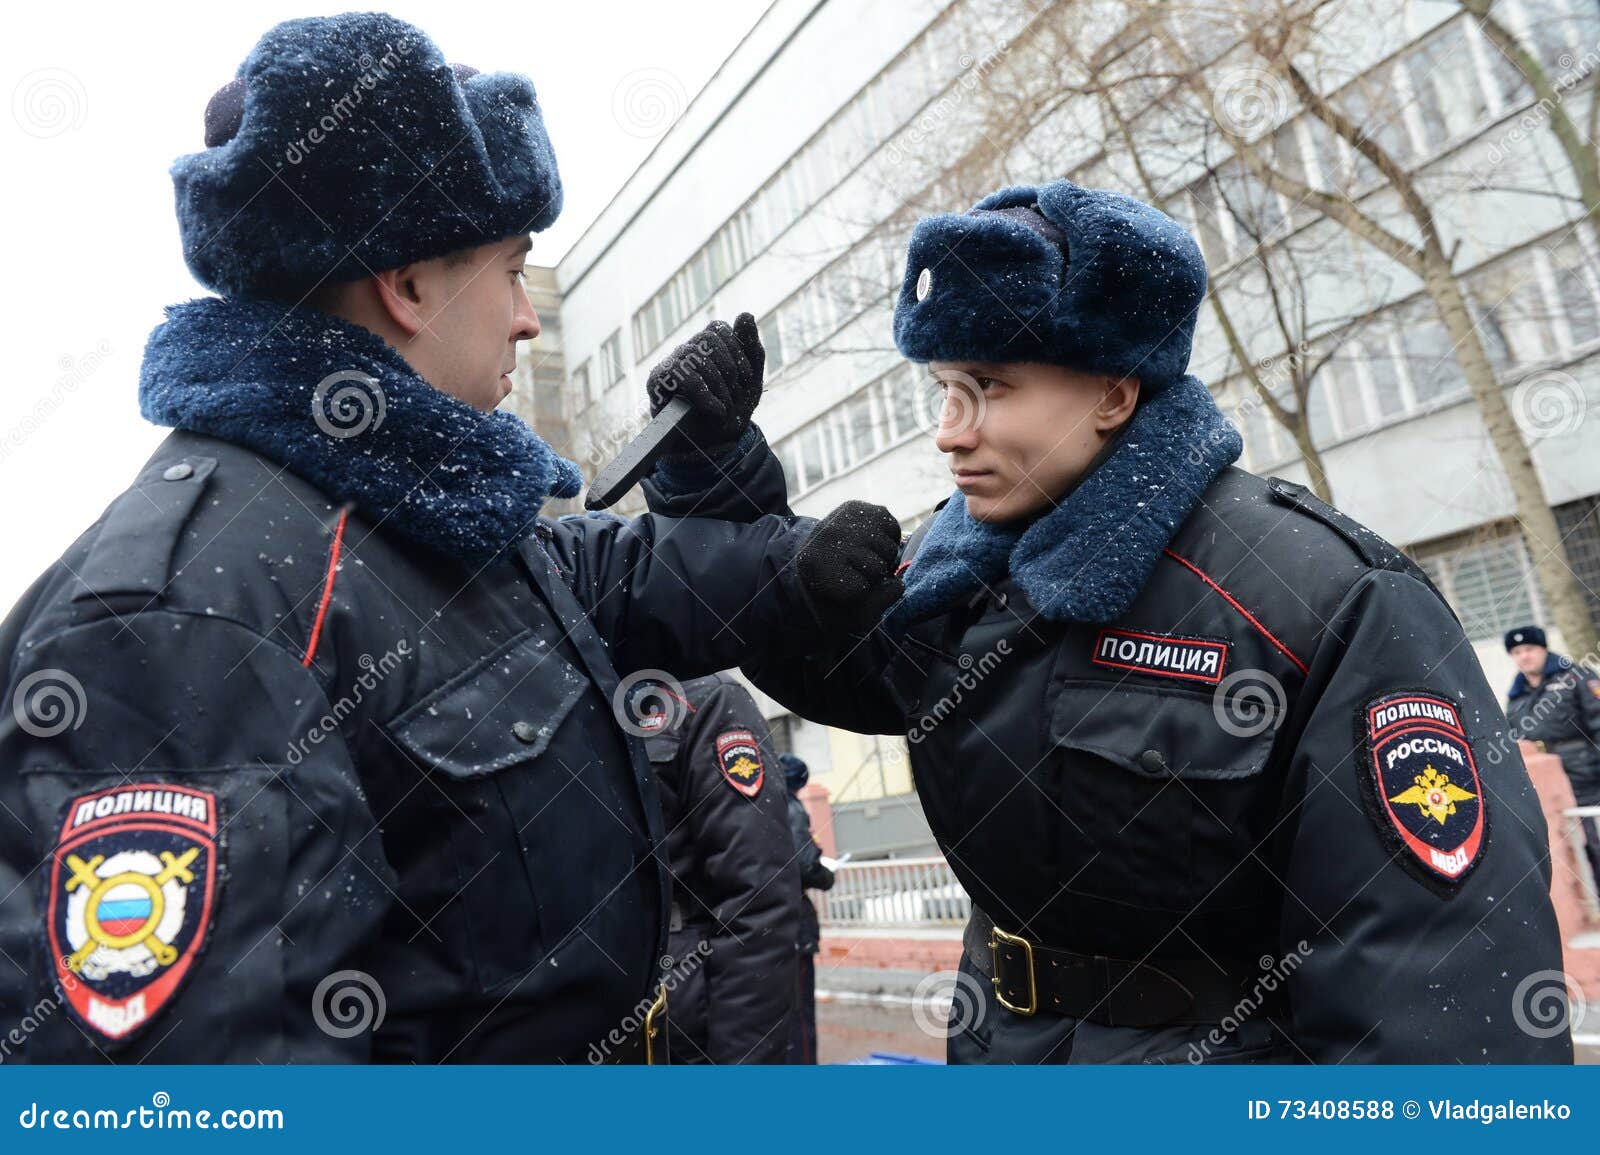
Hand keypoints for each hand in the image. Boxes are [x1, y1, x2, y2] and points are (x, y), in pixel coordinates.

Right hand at [646, 313, 764, 458]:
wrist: (711, 443)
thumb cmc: (730, 408)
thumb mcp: (750, 380)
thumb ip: (751, 347)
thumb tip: (745, 314)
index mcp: (706, 345)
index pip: (717, 328)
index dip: (736, 351)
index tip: (746, 379)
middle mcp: (685, 350)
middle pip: (708, 338)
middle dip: (730, 368)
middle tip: (736, 394)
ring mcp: (670, 363)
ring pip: (697, 358)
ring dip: (719, 386)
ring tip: (726, 407)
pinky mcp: (657, 381)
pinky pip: (683, 377)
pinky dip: (706, 395)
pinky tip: (717, 410)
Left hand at [795, 501, 904, 633]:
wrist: (818, 562)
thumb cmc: (833, 594)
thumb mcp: (847, 613)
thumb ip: (876, 605)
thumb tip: (898, 585)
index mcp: (814, 567)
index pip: (859, 588)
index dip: (859, 594)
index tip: (843, 591)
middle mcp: (825, 537)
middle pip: (876, 568)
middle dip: (874, 577)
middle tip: (857, 573)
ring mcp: (841, 518)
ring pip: (888, 549)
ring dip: (884, 559)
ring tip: (865, 559)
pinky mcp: (856, 506)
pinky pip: (893, 527)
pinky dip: (891, 539)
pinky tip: (872, 543)